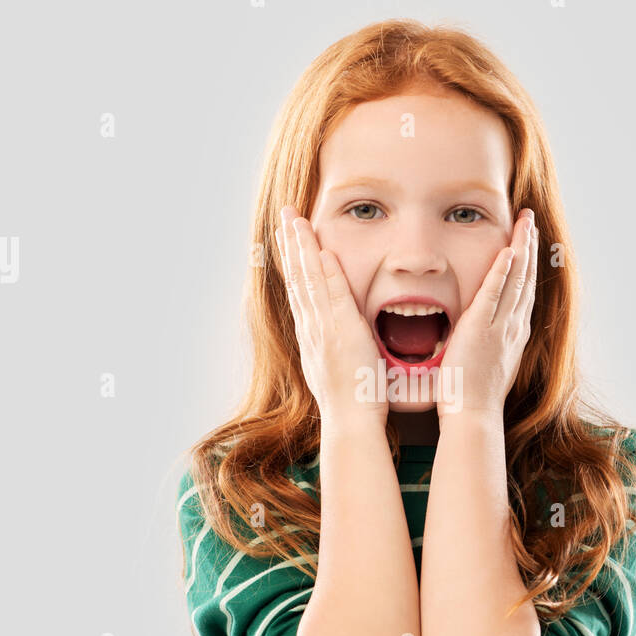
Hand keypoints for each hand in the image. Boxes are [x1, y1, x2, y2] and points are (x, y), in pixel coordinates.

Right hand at [274, 206, 386, 429]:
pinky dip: (323, 269)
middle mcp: (311, 328)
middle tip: (284, 215)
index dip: (293, 262)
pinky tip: (320, 247)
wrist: (350, 420)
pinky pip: (329, 292)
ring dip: (300, 246)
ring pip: (307, 279)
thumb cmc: (352, 401)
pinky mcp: (338, 330)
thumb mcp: (337, 368)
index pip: (300, 290)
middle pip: (296, 277)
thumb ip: (335, 348)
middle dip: (289, 244)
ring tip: (293, 218)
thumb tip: (336, 340)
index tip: (288, 239)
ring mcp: (322, 327)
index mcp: (312, 335)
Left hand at [437, 208, 537, 417]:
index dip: (527, 265)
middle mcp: (513, 327)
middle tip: (530, 220)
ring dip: (521, 248)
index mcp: (513, 335)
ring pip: (517, 280)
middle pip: (526, 278)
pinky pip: (495, 294)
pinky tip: (508, 251)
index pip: (524, 291)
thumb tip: (478, 337)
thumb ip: (486, 345)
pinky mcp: (482, 329)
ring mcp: (500, 327)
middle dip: (530, 246)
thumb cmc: (472, 398)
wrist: (473, 416)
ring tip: (525, 223)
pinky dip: (503, 271)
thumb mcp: (487, 365)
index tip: (528, 243)